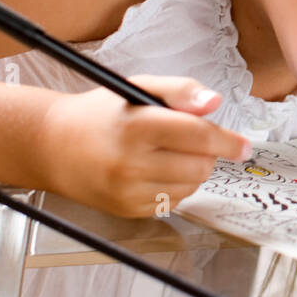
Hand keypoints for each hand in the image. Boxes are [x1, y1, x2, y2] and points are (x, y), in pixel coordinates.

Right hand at [35, 74, 252, 217]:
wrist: (52, 145)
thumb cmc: (101, 113)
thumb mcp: (139, 87)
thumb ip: (180, 90)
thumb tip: (214, 103)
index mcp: (136, 125)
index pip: (198, 136)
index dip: (228, 141)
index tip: (244, 146)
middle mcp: (130, 162)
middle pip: (200, 165)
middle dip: (207, 152)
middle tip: (188, 139)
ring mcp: (127, 191)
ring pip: (191, 187)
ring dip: (192, 170)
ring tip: (166, 153)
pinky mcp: (126, 210)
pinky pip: (173, 202)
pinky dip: (175, 187)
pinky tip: (154, 171)